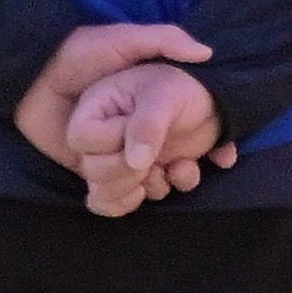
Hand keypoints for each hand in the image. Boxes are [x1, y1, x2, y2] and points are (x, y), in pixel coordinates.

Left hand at [18, 18, 222, 218]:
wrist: (31, 75)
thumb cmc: (79, 54)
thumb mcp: (125, 40)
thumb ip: (164, 40)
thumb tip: (205, 54)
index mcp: (147, 107)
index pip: (186, 133)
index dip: (205, 147)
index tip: (220, 154)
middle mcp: (135, 132)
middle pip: (171, 164)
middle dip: (183, 172)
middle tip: (185, 168)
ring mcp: (113, 154)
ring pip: (147, 184)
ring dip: (157, 188)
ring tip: (162, 178)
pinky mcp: (89, 171)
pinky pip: (113, 197)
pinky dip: (124, 202)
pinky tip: (135, 195)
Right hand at [67, 64, 222, 213]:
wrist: (211, 102)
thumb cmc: (182, 88)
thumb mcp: (167, 97)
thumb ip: (149, 126)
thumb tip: (135, 163)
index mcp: (97, 108)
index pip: (80, 139)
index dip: (110, 142)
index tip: (136, 129)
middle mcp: (101, 137)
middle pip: (91, 171)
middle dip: (127, 172)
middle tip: (155, 159)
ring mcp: (118, 160)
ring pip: (104, 194)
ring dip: (143, 187)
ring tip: (167, 169)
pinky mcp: (136, 177)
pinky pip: (122, 204)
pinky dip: (153, 195)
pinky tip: (179, 174)